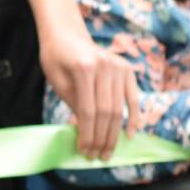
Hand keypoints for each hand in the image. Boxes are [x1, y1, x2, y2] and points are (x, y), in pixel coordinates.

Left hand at [39, 25, 140, 159]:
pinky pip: (133, 98)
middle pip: (107, 112)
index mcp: (84, 68)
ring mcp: (120, 67)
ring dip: (114, 134)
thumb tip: (86, 132)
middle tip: (96, 156)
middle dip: (101, 138)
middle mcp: (106, 67)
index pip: (88, 111)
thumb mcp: (56, 80)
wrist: (66, 33)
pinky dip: (133, 117)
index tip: (84, 151)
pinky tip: (128, 134)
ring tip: (107, 151)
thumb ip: (73, 103)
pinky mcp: (128, 69)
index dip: (87, 134)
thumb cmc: (56, 58)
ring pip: (120, 109)